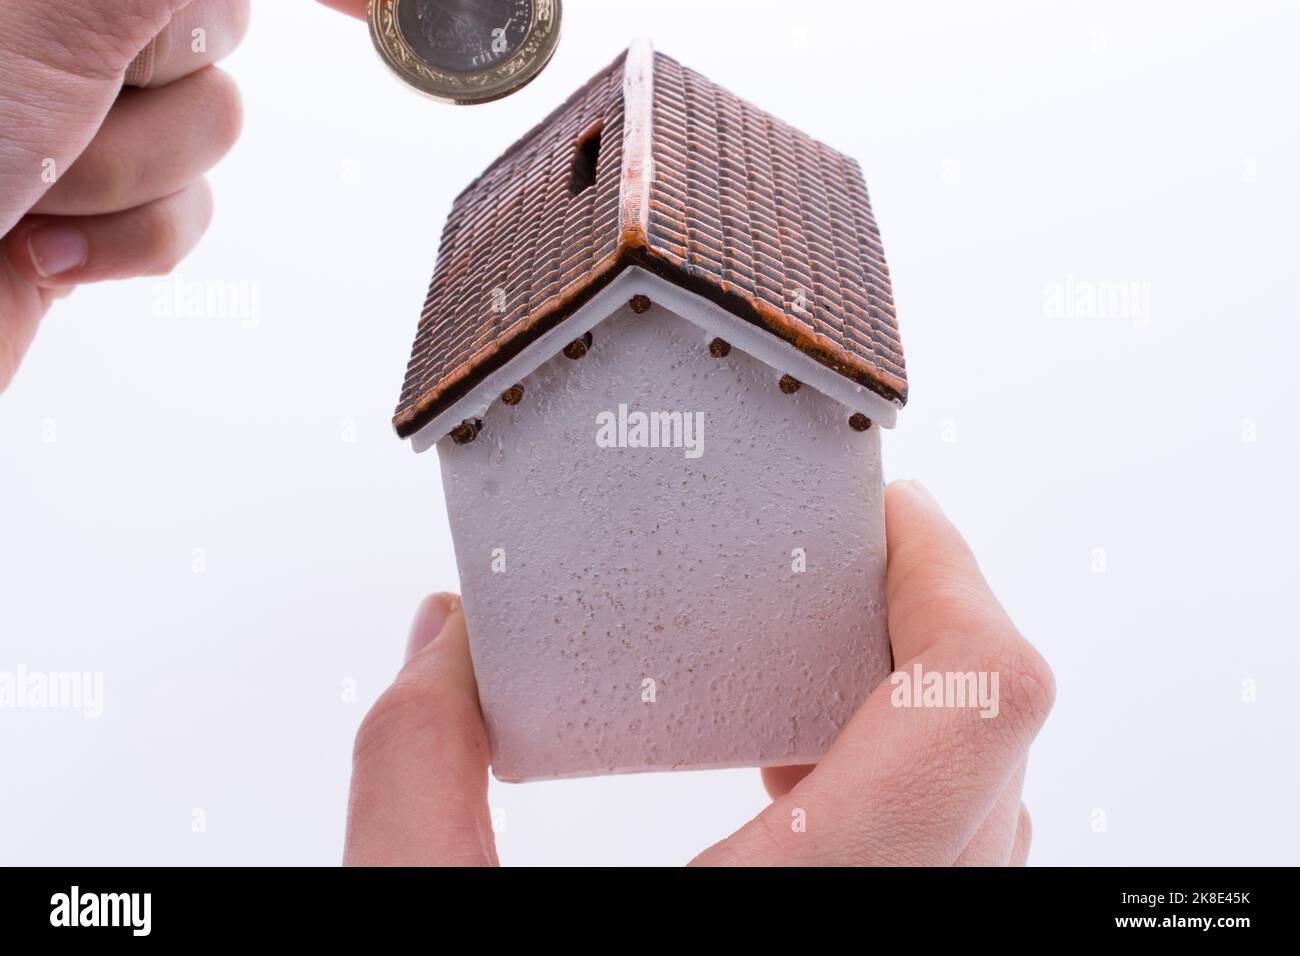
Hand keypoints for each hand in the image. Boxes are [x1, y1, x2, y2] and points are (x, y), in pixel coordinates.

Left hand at [0, 0, 253, 391]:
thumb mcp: (52, 10)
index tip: (361, 4)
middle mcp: (54, 19)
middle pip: (215, 20)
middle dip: (150, 81)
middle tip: (48, 104)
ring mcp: (71, 107)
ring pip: (209, 122)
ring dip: (129, 175)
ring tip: (25, 191)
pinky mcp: (90, 200)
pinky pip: (189, 207)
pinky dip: (130, 239)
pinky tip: (42, 245)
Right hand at [343, 481, 1056, 865]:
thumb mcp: (425, 912)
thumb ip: (417, 768)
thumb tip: (442, 641)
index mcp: (817, 904)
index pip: (980, 704)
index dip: (952, 577)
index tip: (885, 513)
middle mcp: (902, 929)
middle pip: (994, 739)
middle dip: (923, 621)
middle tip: (827, 560)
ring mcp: (912, 951)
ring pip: (988, 805)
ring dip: (915, 700)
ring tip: (805, 645)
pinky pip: (949, 854)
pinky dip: (895, 777)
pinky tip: (788, 763)